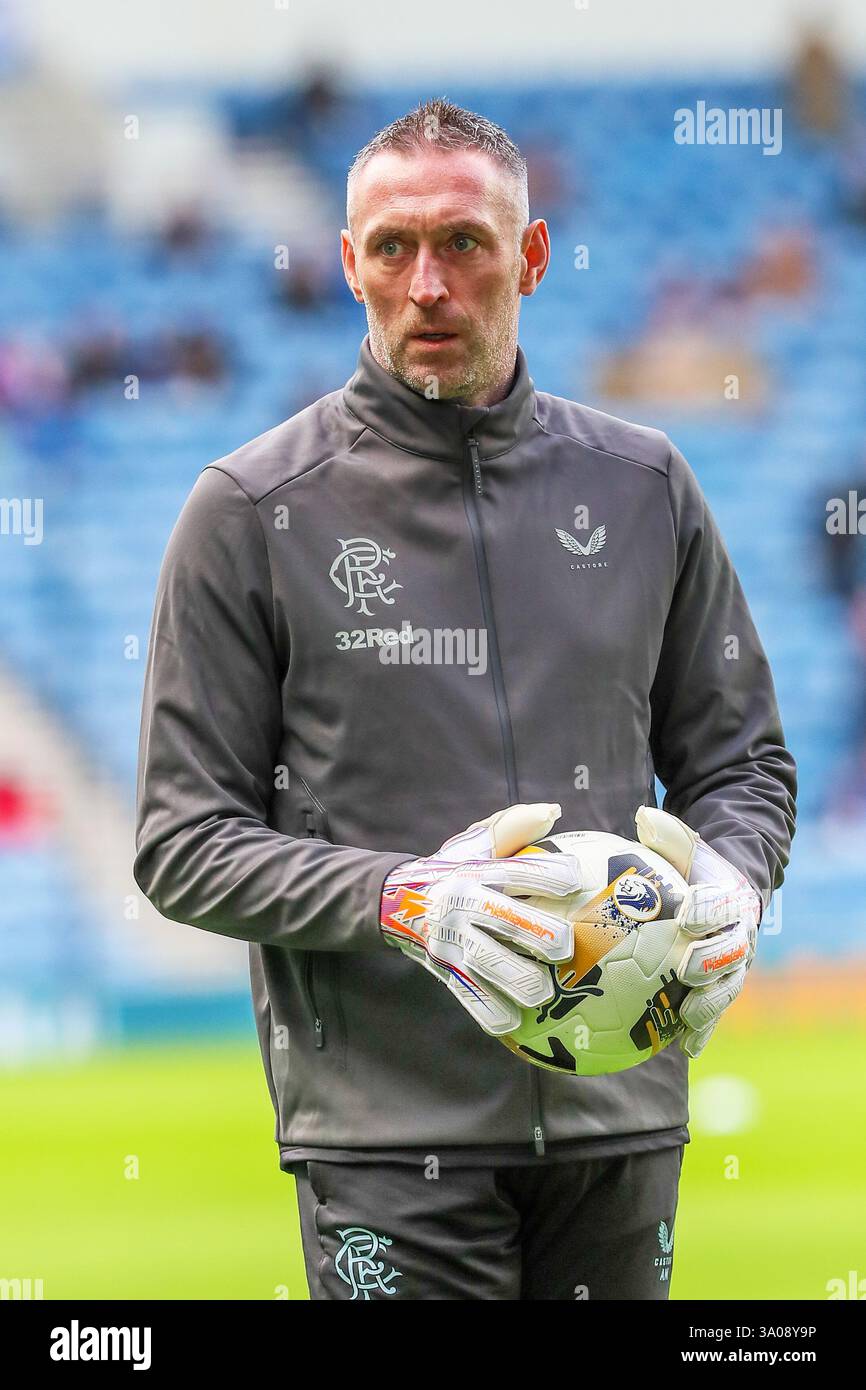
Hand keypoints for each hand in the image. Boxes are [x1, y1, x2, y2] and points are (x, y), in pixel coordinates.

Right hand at [381, 804, 581, 1035]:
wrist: (395, 902)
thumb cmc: (451, 868)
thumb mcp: (474, 844)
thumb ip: (512, 827)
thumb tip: (554, 812)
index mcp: (476, 871)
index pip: (517, 871)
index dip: (549, 874)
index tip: (576, 879)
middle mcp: (463, 904)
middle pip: (507, 921)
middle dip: (541, 935)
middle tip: (565, 947)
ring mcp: (453, 940)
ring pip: (490, 964)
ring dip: (520, 980)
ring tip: (544, 991)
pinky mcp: (446, 970)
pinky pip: (471, 999)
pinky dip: (493, 1012)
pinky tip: (514, 1021)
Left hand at [635, 806, 760, 1057]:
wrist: (722, 894)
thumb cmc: (693, 868)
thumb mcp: (682, 846)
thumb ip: (667, 834)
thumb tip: (643, 815)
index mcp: (732, 899)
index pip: (725, 903)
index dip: (711, 909)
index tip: (689, 913)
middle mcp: (739, 935)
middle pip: (733, 952)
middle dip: (713, 961)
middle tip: (686, 968)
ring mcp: (734, 966)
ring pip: (728, 988)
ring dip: (710, 1005)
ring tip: (686, 1019)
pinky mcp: (721, 989)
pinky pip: (714, 1013)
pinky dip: (701, 1031)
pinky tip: (682, 1047)